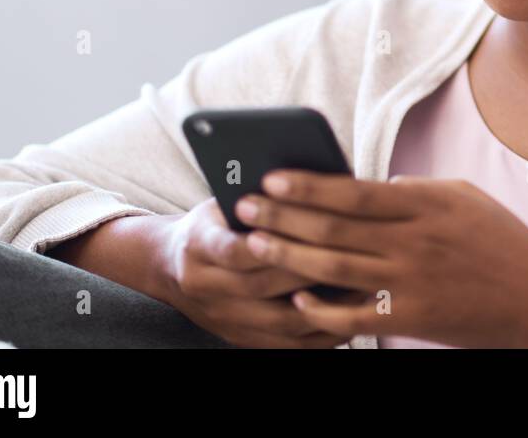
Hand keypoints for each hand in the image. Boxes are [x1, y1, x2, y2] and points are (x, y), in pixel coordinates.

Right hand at [154, 197, 353, 347]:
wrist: (167, 267)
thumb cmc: (212, 223)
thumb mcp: (221, 203)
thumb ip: (257, 197)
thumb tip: (315, 181)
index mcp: (198, 245)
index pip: (236, 249)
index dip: (274, 242)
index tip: (315, 232)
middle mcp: (204, 286)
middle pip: (261, 286)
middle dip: (309, 273)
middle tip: (353, 261)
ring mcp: (220, 318)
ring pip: (277, 322)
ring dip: (322, 309)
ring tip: (359, 291)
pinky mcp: (237, 338)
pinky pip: (283, 346)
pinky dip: (318, 334)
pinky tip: (346, 319)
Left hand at [235, 172, 527, 347]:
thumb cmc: (502, 243)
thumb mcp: (465, 199)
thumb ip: (417, 190)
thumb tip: (375, 186)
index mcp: (427, 205)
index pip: (353, 192)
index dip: (307, 185)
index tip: (271, 177)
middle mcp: (414, 242)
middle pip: (333, 229)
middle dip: (281, 217)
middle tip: (243, 208)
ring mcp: (411, 283)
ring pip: (334, 269)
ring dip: (287, 256)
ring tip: (254, 245)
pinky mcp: (411, 319)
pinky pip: (353, 316)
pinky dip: (320, 308)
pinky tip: (295, 297)